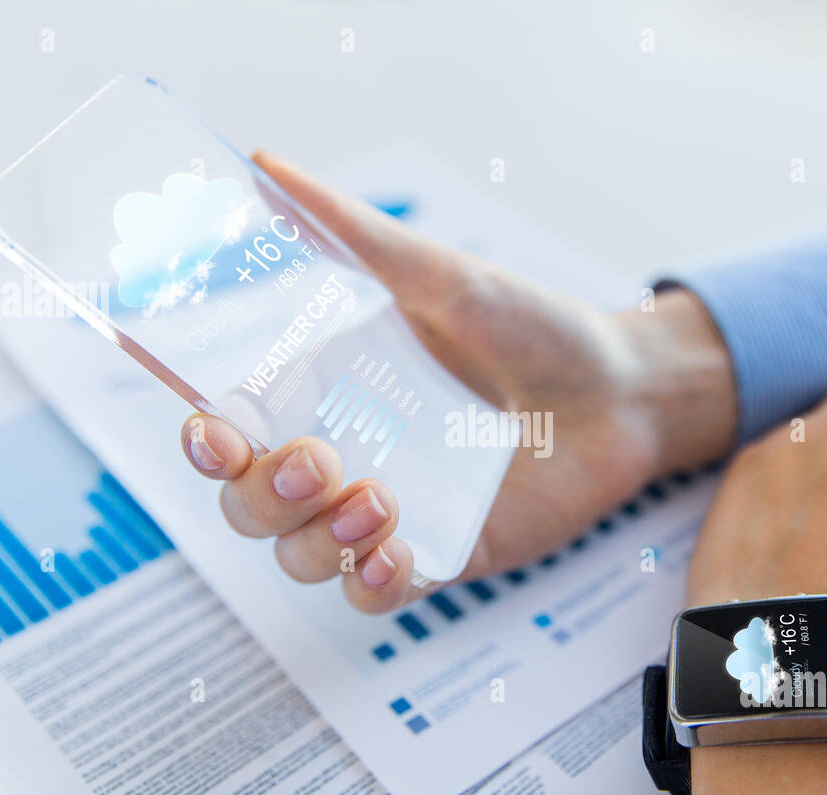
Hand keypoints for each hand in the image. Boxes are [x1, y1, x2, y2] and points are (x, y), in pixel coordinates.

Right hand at [182, 152, 734, 611]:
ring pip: (300, 558)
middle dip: (262, 496)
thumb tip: (265, 167)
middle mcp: (342, 457)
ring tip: (378, 499)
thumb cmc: (529, 325)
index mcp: (323, 393)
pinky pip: (375, 595)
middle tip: (318, 460)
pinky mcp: (439, 555)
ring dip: (316, 540)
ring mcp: (386, 513)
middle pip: (249, 507)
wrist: (620, 388)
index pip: (229, 434)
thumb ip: (351, 233)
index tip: (217, 432)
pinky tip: (395, 554)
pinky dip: (370, 584)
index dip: (206, 444)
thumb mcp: (438, 274)